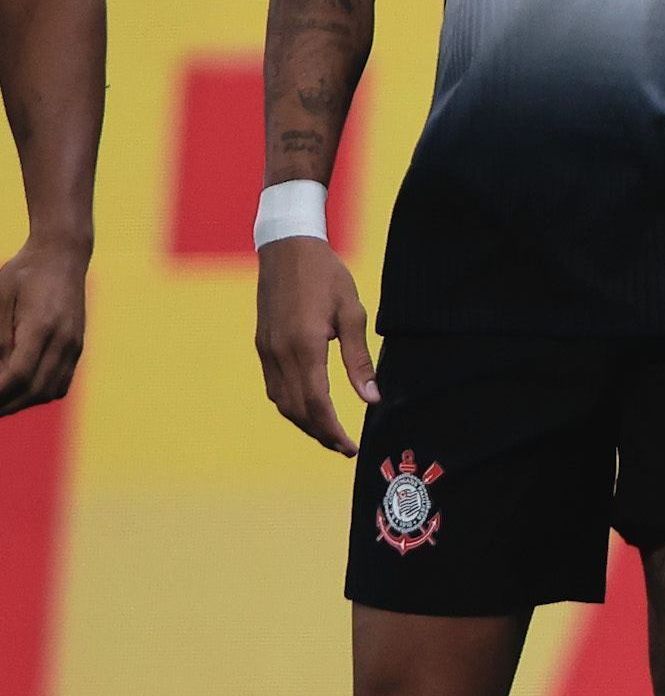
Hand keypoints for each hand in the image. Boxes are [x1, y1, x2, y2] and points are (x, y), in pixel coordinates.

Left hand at [0, 236, 88, 415]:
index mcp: (43, 327)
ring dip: (24, 402)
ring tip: (2, 403)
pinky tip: (22, 391)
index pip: (19, 375)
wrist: (62, 255)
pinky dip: (39, 393)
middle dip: (7, 405)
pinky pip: (60, 381)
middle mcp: (64, 340)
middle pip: (36, 390)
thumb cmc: (23, 273)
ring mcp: (74, 344)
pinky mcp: (77, 345)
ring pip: (50, 390)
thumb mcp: (0, 300)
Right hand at [256, 236, 377, 453]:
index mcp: (304, 346)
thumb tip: (372, 399)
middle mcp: (279, 353)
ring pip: (281, 402)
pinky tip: (309, 407)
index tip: (351, 447)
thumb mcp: (352, 313)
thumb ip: (359, 360)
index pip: (316, 404)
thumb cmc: (327, 276)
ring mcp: (266, 350)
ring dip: (304, 422)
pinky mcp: (262, 344)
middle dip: (320, 433)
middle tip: (344, 447)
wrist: (287, 248)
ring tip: (330, 433)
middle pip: (296, 410)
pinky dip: (291, 404)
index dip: (333, 431)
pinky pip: (274, 386)